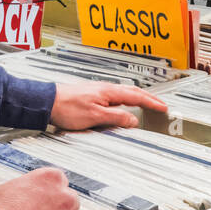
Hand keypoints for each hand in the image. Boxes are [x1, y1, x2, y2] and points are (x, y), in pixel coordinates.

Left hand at [50, 81, 166, 129]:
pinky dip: (126, 101)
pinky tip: (123, 107)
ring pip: (124, 94)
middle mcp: (106, 89)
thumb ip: (116, 118)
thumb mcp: (95, 116)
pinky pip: (116, 97)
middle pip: (133, 92)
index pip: (137, 97)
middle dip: (148, 99)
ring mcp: (99, 91)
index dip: (151, 103)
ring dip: (138, 99)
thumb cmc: (67, 107)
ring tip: (146, 105)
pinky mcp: (92, 96)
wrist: (47, 102)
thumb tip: (133, 120)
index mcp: (110, 92)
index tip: (163, 108)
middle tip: (160, 105)